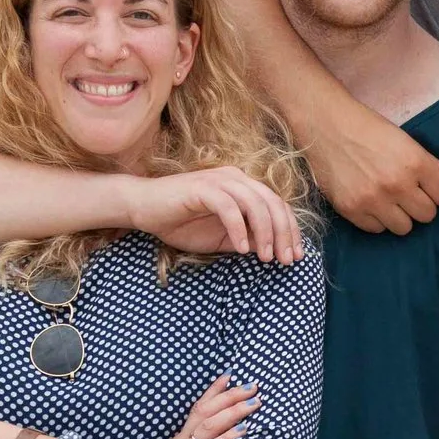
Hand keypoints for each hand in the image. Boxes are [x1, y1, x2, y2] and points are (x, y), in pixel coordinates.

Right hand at [123, 168, 305, 262]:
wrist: (142, 208)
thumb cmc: (180, 222)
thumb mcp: (221, 237)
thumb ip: (247, 239)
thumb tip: (272, 250)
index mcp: (243, 186)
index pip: (277, 205)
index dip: (291, 230)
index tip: (295, 256)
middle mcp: (235, 178)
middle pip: (272, 203)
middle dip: (284, 234)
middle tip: (285, 261)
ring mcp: (219, 180)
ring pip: (255, 204)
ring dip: (265, 232)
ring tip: (265, 258)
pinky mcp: (202, 188)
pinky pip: (229, 207)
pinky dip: (239, 229)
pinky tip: (241, 250)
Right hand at [170, 375, 260, 438]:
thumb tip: (225, 418)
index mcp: (182, 437)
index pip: (198, 407)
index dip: (214, 390)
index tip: (230, 374)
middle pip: (205, 411)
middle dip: (230, 397)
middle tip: (253, 387)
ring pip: (210, 426)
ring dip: (233, 412)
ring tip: (254, 403)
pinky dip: (229, 437)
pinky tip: (244, 429)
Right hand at [306, 104, 438, 235]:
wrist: (325, 125)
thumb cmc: (369, 129)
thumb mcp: (407, 142)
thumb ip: (435, 169)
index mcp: (414, 163)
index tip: (428, 186)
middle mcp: (396, 184)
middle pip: (427, 215)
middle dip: (421, 204)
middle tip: (407, 191)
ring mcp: (372, 200)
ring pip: (404, 228)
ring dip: (400, 215)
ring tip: (389, 198)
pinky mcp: (351, 210)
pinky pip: (377, 230)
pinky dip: (377, 219)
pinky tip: (370, 200)